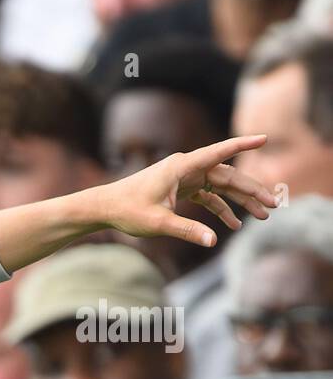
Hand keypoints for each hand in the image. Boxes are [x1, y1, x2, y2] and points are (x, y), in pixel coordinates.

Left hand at [97, 134, 276, 246]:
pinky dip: (220, 209)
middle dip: (251, 190)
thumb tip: (213, 240)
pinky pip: (208, 196)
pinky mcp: (182, 189)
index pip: (219, 152)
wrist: (106, 208)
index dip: (242, 145)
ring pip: (221, 186)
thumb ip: (186, 230)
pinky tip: (234, 224)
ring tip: (262, 216)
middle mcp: (186, 168)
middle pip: (227, 175)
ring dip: (240, 201)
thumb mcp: (157, 223)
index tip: (264, 138)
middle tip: (273, 205)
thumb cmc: (127, 211)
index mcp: (182, 167)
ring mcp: (185, 178)